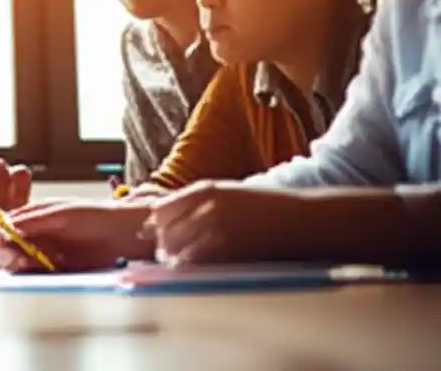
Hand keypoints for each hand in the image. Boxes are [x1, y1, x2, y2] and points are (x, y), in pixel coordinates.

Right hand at [0, 200, 151, 272]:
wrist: (127, 234)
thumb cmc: (98, 216)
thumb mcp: (64, 215)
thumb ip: (34, 221)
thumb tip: (5, 225)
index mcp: (33, 216)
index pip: (3, 227)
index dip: (1, 238)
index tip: (7, 246)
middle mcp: (36, 234)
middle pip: (7, 249)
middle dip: (10, 256)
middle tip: (23, 263)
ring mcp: (46, 252)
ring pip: (21, 264)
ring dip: (25, 267)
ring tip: (44, 264)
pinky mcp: (58, 269)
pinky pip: (39, 276)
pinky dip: (40, 275)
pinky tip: (54, 269)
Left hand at [146, 181, 311, 263]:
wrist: (305, 219)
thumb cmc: (266, 207)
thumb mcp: (226, 194)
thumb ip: (194, 203)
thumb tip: (157, 218)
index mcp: (205, 190)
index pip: (161, 210)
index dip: (157, 226)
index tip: (156, 234)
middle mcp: (208, 208)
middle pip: (166, 232)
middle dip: (163, 245)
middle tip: (167, 254)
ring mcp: (220, 230)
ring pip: (178, 252)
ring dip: (176, 260)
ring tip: (183, 263)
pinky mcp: (232, 252)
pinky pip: (200, 266)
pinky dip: (195, 270)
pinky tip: (201, 269)